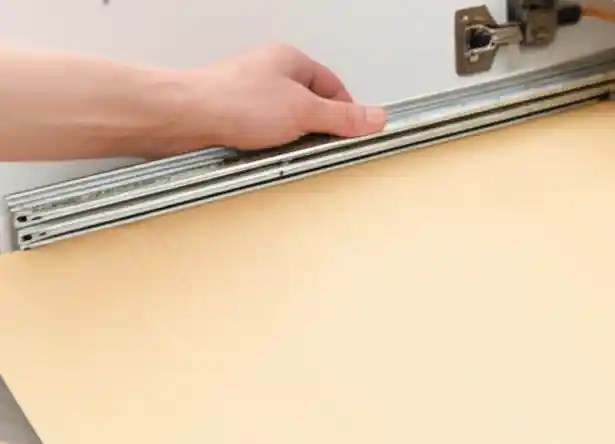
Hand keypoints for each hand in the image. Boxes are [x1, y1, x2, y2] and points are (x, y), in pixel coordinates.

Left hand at [177, 43, 386, 152]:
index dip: (347, 113)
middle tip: (321, 148)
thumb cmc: (233, 103)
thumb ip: (342, 117)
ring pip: (287, 122)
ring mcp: (251, 95)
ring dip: (291, 142)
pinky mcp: (234, 116)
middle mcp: (270, 74)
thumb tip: (376, 117)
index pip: (334, 87)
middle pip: (311, 105)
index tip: (354, 135)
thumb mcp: (303, 111)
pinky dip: (270, 148)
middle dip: (318, 130)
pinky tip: (265, 156)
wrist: (183, 117)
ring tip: (287, 152)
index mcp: (290, 61)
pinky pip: (265, 135)